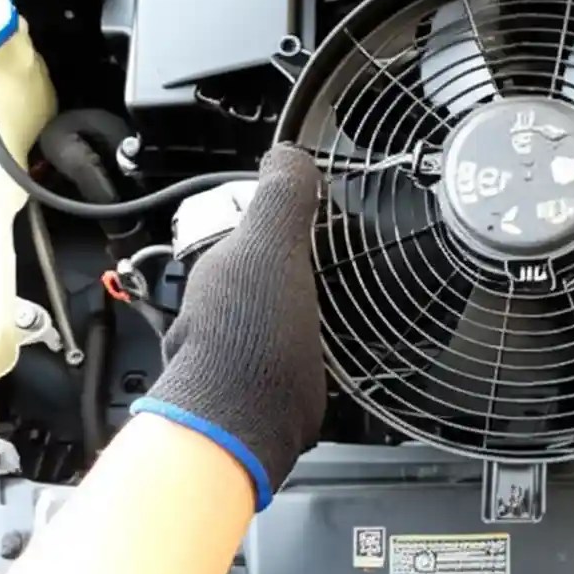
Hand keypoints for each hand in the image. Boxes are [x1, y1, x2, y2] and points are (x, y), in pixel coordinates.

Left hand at [131, 143, 325, 509]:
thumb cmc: (249, 334)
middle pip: (271, 273)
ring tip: (353, 296)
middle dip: (301, 264)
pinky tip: (347, 342)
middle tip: (345, 255)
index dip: (286, 219)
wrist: (250, 422)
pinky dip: (321, 344)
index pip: (254, 230)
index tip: (322, 212)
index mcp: (220, 268)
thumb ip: (280, 196)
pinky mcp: (275, 386)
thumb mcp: (269, 244)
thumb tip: (288, 152)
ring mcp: (248, 350)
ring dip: (311, 306)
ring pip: (283, 313)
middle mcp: (225, 308)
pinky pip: (302, 352)